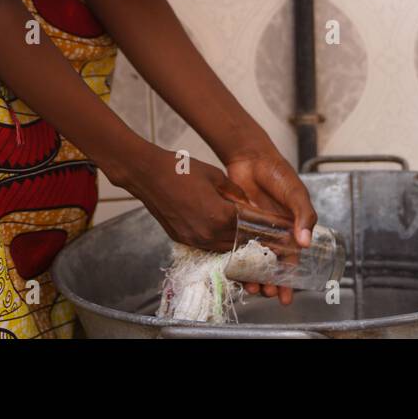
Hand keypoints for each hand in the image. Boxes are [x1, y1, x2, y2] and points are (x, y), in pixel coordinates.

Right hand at [118, 145, 250, 251]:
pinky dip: (215, 240)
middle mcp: (208, 234)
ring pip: (221, 248)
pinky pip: (206, 245)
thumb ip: (234, 191)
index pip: (247, 227)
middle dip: (247, 236)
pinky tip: (218, 229)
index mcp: (219, 217)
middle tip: (256, 230)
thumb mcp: (215, 175)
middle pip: (236, 242)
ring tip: (239, 231)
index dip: (258, 225)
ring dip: (231, 241)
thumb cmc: (181, 171)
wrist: (149, 176)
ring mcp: (193, 239)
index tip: (268, 225)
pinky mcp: (182, 239)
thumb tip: (245, 202)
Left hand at [223, 143, 317, 305]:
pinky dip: (237, 261)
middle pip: (271, 266)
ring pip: (254, 261)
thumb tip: (305, 243)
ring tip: (250, 288)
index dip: (290, 279)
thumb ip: (303, 216)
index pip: (291, 261)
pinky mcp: (237, 226)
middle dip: (270, 283)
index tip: (286, 297)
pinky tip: (234, 271)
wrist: (250, 157)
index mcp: (291, 230)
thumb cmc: (279, 173)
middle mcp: (273, 234)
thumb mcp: (296, 193)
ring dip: (253, 276)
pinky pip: (237, 248)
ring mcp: (254, 231)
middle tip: (266, 294)